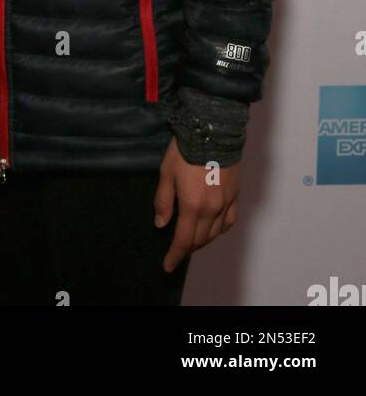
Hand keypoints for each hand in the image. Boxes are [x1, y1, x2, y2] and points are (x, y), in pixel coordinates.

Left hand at [154, 136, 239, 272]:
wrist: (213, 130)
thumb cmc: (186, 150)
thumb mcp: (166, 173)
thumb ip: (163, 201)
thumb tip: (161, 224)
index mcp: (192, 205)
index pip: (184, 240)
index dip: (175, 255)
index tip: (167, 265)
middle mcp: (212, 209)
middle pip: (200, 240)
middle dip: (187, 248)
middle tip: (177, 250)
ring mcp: (226, 203)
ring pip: (215, 234)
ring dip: (203, 240)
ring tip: (192, 240)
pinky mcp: (235, 196)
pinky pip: (229, 221)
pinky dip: (220, 230)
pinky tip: (213, 228)